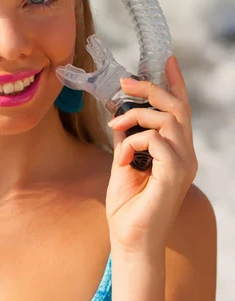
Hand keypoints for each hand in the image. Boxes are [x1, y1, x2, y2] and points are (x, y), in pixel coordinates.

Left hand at [105, 56, 197, 253]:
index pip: (180, 109)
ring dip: (136, 116)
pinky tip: (124, 159)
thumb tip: (121, 114)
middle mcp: (185, 154)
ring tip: (115, 127)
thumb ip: (128, 138)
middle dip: (150, 88)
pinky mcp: (175, 174)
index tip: (167, 60)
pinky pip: (156, 139)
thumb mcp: (124, 161)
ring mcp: (183, 164)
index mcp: (176, 151)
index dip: (175, 83)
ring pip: (168, 118)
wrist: (130, 240)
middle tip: (124, 83)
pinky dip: (134, 141)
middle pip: (177, 107)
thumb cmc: (128, 205)